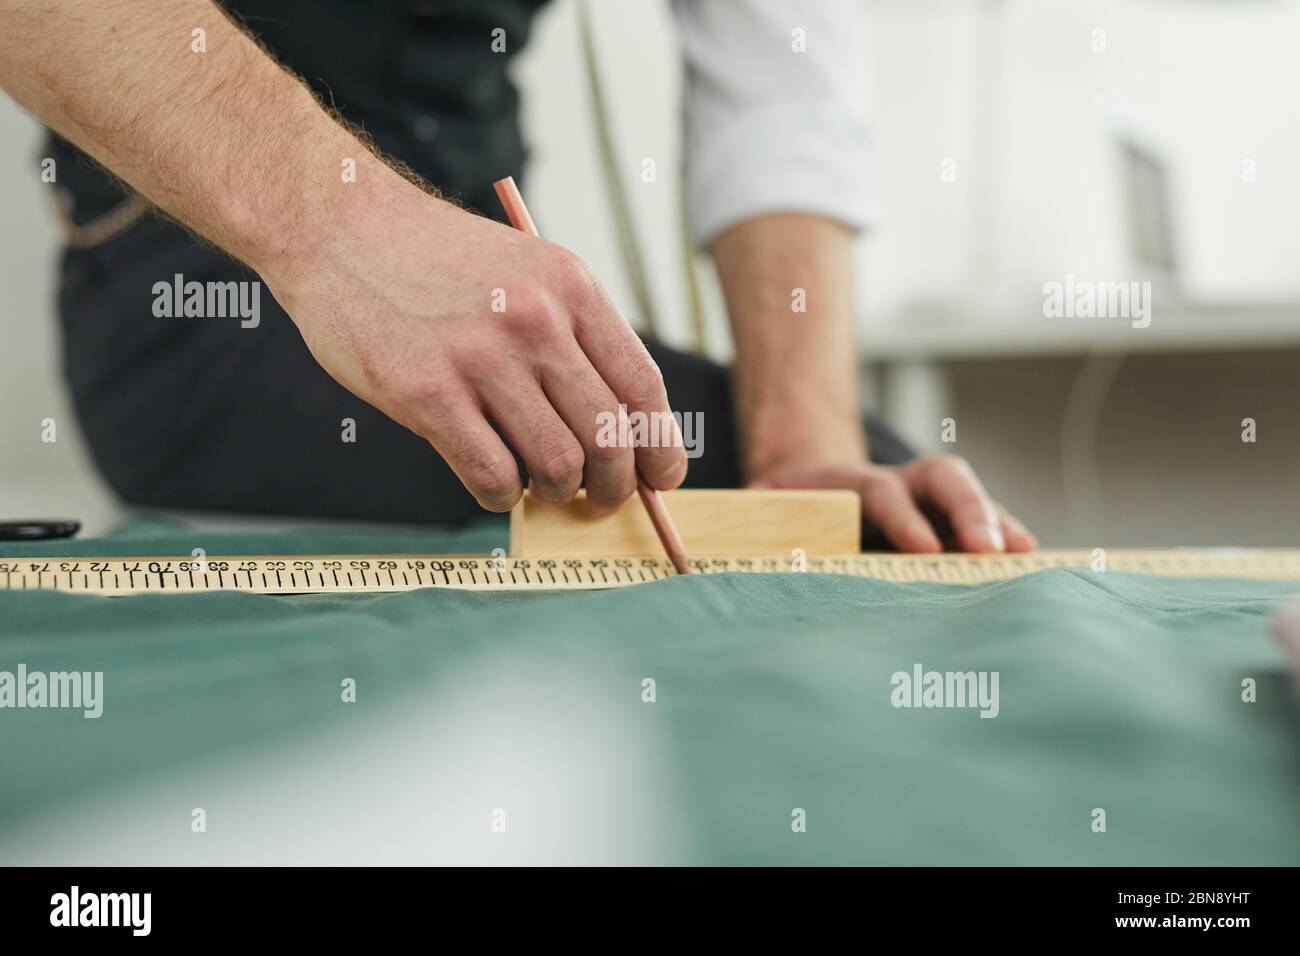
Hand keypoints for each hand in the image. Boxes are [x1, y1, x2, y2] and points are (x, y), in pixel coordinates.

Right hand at [266, 185, 687, 513]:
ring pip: (557, 466)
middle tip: (598, 499)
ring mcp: (480, 358)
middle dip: (614, 486)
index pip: (643, 388)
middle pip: (609, 437)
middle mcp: (536, 321)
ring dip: (557, 493)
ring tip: (540, 488)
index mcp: (571, 288)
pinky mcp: (426, 392)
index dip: (660, 447)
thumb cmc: (438, 262)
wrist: (342, 227)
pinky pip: (492, 477)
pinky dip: (502, 497)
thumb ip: (574, 337)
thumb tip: (620, 431)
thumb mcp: (527, 271)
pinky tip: (493, 486)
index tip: (661, 479)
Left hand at [748, 456, 1036, 552]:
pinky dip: (1005, 539)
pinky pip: (980, 523)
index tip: (923, 547)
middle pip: (941, 478)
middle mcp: (894, 482)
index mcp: (844, 482)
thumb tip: (711, 551)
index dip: (902, 516)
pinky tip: (1029, 566)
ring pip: (969, 495)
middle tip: (988, 550)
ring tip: (1024, 557)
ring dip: (997, 524)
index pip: (880, 491)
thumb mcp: (751, 510)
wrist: (798, 483)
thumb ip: (746, 525)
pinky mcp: (943, 520)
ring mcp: (924, 498)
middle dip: (968, 510)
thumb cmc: (774, 509)